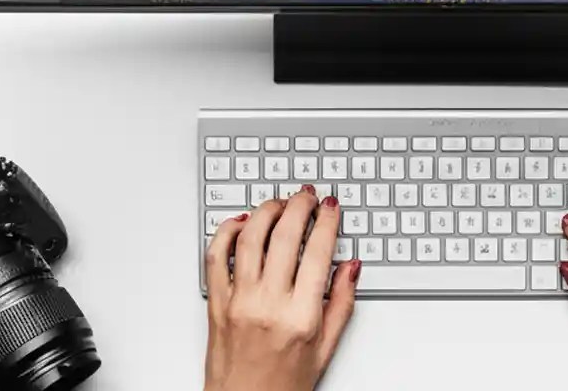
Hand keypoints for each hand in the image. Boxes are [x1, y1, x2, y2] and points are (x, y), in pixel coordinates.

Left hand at [204, 186, 360, 390]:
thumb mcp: (325, 349)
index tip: (331, 208)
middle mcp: (267, 304)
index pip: (318, 252)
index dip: (327, 221)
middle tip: (308, 196)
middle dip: (300, 205)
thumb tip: (351, 267)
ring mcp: (238, 300)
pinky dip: (228, 232)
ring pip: (250, 237)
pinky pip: (216, 256)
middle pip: (284, 235)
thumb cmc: (281, 385)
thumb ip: (341, 303)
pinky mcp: (216, 302)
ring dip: (267, 210)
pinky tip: (243, 224)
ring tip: (280, 203)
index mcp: (300, 316)